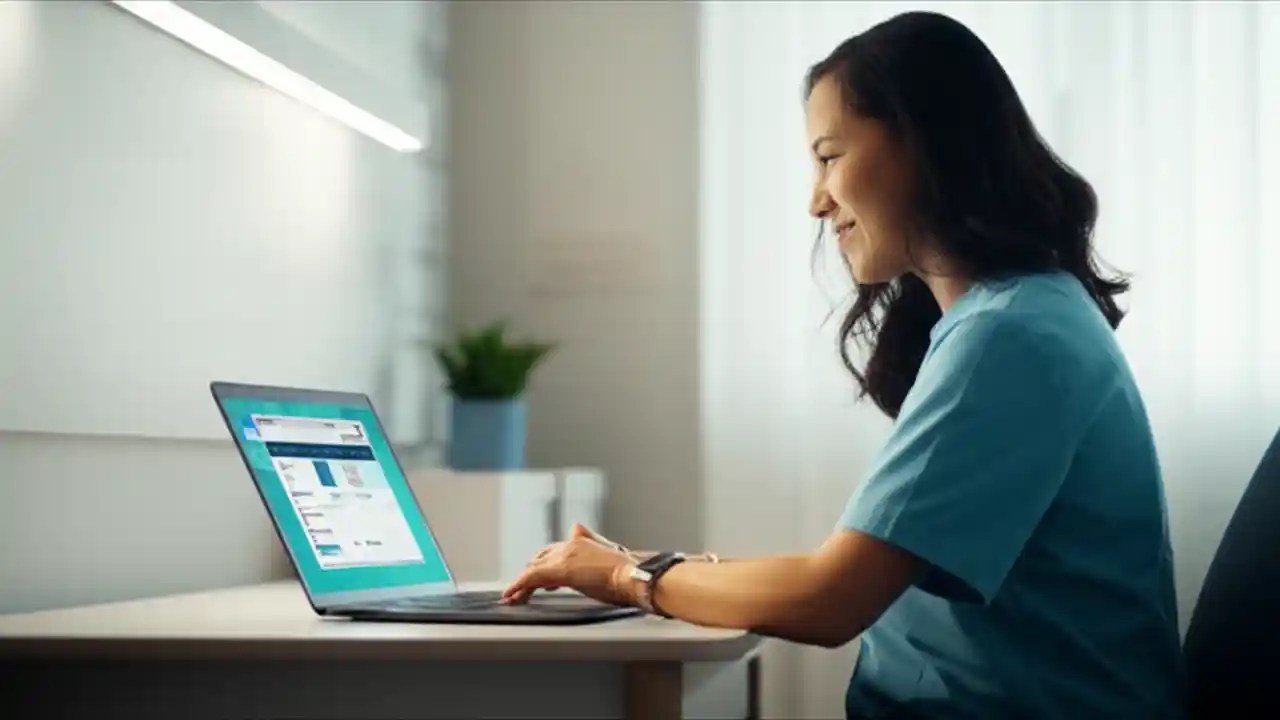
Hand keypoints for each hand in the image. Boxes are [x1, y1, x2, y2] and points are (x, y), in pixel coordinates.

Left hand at [501, 523, 636, 606]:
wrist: (632, 575)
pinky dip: (518, 586)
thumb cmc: (627, 571)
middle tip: (520, 592)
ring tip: (512, 597)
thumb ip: (592, 542)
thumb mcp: (609, 552)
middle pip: (541, 559)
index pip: (554, 551)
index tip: (539, 582)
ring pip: (534, 569)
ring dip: (522, 584)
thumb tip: (577, 527)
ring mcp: (563, 555)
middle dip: (531, 575)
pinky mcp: (558, 570)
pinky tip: (511, 595)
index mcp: (581, 541)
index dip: (544, 565)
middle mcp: (569, 543)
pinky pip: (531, 578)